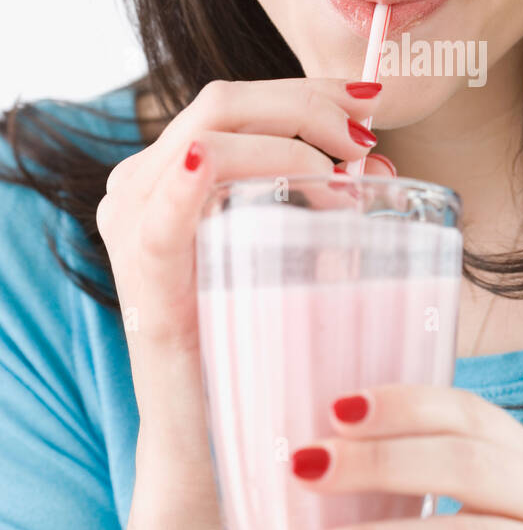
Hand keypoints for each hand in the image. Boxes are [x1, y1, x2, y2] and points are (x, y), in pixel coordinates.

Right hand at [96, 76, 393, 483]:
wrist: (209, 440)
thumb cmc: (254, 344)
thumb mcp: (290, 254)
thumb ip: (325, 203)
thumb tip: (380, 167)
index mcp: (174, 173)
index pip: (241, 99)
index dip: (310, 89)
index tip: (371, 107)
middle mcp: (142, 182)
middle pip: (227, 101)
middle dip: (310, 109)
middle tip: (367, 148)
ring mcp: (134, 218)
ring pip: (211, 130)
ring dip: (291, 145)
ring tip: (342, 191)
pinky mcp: (143, 265)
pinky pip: (172, 198)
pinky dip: (214, 171)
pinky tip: (266, 175)